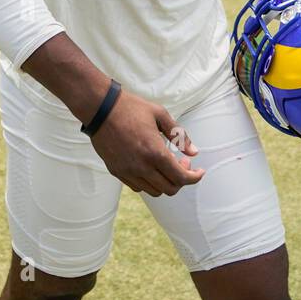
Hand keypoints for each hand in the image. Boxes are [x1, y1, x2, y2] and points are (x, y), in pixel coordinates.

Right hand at [88, 89, 204, 196]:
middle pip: (170, 189)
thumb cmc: (132, 108)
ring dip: (165, 182)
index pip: (181, 178)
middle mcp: (141, 166)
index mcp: (155, 152)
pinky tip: (150, 167)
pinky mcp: (116, 172)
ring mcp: (127, 171)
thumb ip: (179, 136)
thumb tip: (194, 153)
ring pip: (154, 191)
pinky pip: (138, 187)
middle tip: (181, 163)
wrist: (100, 109)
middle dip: (181, 179)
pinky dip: (149, 182)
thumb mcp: (160, 115)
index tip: (199, 171)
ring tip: (165, 164)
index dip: (195, 177)